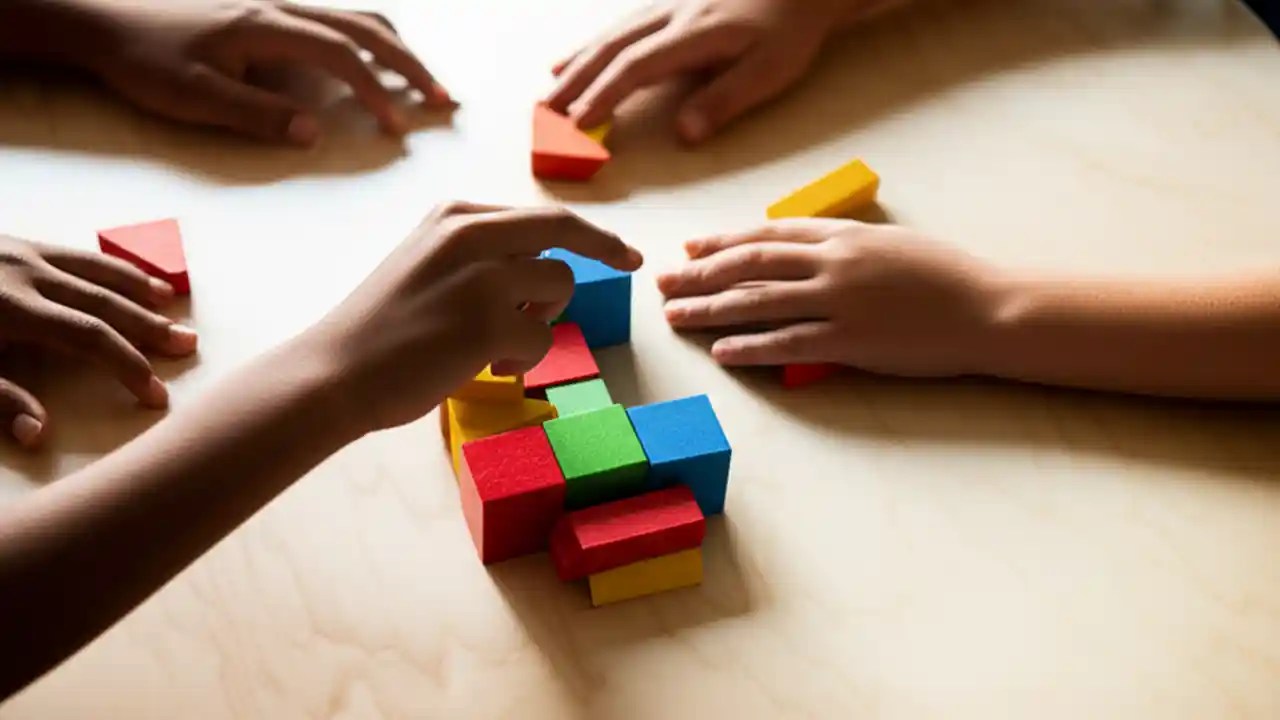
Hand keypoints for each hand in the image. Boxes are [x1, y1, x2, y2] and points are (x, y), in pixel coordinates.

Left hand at [0, 236, 197, 448]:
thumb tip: (41, 433)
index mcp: (12, 309)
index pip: (91, 339)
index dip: (129, 367)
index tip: (157, 395)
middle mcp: (26, 274)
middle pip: (105, 300)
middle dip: (150, 326)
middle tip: (189, 345)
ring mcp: (18, 251)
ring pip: (94, 267)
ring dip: (136, 286)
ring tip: (169, 300)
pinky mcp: (7, 239)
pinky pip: (71, 250)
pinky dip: (104, 263)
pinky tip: (116, 272)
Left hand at [72, 0, 451, 143]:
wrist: (104, 17)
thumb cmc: (145, 59)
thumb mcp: (195, 97)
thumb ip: (257, 115)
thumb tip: (314, 133)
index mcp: (267, 27)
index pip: (341, 55)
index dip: (376, 90)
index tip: (398, 127)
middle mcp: (280, 8)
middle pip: (364, 27)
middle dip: (410, 64)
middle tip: (444, 100)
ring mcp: (276, 5)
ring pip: (355, 15)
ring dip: (397, 47)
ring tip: (424, 80)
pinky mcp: (267, 11)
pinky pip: (335, 16)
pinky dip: (369, 37)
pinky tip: (374, 59)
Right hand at [301, 203, 642, 434]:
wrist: (335, 372)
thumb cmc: (381, 330)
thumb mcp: (428, 264)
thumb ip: (480, 256)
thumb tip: (545, 270)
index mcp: (455, 215)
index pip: (542, 214)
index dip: (591, 232)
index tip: (621, 250)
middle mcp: (470, 232)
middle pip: (562, 231)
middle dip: (604, 250)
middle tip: (630, 266)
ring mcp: (481, 275)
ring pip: (558, 287)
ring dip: (542, 321)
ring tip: (499, 347)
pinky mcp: (488, 321)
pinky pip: (543, 338)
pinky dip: (525, 360)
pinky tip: (488, 368)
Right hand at [546, 0, 904, 142]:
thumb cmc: (791, 29)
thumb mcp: (770, 71)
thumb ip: (725, 100)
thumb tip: (684, 134)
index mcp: (695, 34)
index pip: (637, 67)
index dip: (605, 95)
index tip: (578, 123)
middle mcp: (672, 15)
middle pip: (611, 50)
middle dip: (575, 85)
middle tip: (545, 118)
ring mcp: (667, 6)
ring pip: (609, 35)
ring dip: (576, 66)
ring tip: (548, 96)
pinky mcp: (668, 4)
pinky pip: (619, 26)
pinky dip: (591, 46)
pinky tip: (574, 60)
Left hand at [657, 219, 1003, 376]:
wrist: (988, 308)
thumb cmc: (945, 276)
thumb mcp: (890, 244)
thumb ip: (842, 245)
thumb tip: (799, 251)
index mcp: (841, 235)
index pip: (766, 235)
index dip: (722, 241)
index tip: (690, 246)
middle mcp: (832, 262)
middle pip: (749, 264)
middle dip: (700, 272)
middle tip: (663, 280)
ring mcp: (838, 301)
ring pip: (757, 302)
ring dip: (709, 308)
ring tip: (673, 315)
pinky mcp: (848, 341)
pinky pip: (786, 343)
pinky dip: (749, 346)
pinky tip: (719, 351)